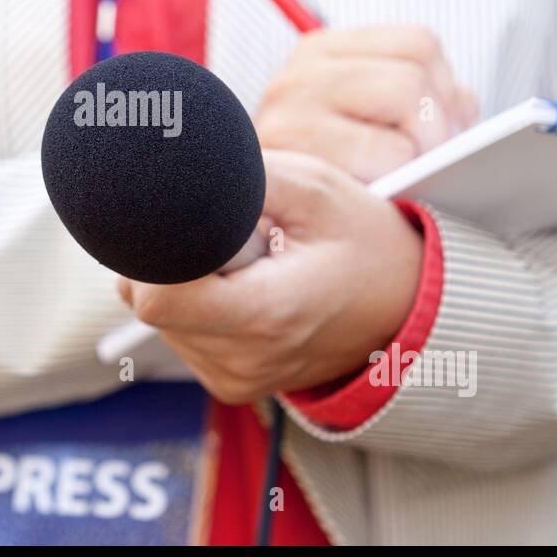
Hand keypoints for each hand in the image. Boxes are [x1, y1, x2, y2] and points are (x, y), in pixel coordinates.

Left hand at [117, 150, 423, 403]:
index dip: (156, 252)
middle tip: (237, 242)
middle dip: (177, 260)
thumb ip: (241, 179)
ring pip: (161, 320)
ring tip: (250, 267)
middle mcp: (244, 361)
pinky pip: (182, 336)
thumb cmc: (364, 241)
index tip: (189, 224)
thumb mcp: (314, 188)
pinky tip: (247, 288)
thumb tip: (175, 172)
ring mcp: (236, 379)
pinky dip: (200, 305)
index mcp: (265, 316)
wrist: (405, 304)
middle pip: (151, 304)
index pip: (155, 297)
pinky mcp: (231, 384)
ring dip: (189, 282)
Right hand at [255, 25, 478, 181]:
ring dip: (416, 152)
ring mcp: (287, 112)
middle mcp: (298, 74)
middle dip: (437, 128)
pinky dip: (393, 176)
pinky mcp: (285, 156)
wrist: (261, 238)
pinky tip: (374, 194)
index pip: (418, 44)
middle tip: (428, 165)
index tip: (442, 131)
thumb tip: (463, 106)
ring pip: (402, 100)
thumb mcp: (373, 129)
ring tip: (402, 180)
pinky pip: (383, 153)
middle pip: (412, 78)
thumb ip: (424, 105)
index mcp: (323, 54)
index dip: (446, 90)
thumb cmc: (327, 185)